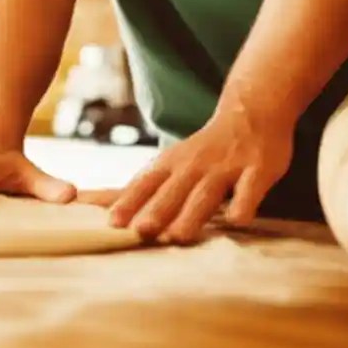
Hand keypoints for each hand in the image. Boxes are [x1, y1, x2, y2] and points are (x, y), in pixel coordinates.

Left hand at [107, 103, 294, 242]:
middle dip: (156, 210)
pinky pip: (249, 189)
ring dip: (191, 214)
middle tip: (140, 231)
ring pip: (206, 193)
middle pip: (172, 190)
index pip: (145, 184)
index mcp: (171, 164)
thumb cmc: (202, 150)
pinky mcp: (257, 170)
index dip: (129, 202)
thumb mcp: (168, 163)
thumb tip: (90, 201)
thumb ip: (138, 187)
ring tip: (178, 236)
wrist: (251, 111)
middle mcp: (195, 165)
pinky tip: (237, 220)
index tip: (112, 222)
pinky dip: (243, 203)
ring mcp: (226, 167)